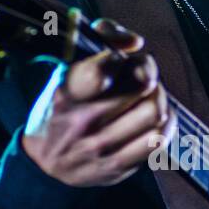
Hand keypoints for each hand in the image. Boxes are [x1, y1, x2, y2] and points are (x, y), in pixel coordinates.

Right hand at [22, 18, 176, 185]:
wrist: (44, 162)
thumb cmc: (62, 107)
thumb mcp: (67, 70)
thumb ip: (101, 42)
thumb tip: (135, 42)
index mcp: (67, 93)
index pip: (103, 69)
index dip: (120, 57)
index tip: (118, 60)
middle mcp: (82, 121)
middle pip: (141, 84)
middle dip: (147, 71)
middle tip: (140, 74)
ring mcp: (100, 147)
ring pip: (154, 112)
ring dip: (158, 98)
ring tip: (147, 97)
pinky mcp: (116, 167)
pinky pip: (158, 140)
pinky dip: (164, 123)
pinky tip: (153, 118)